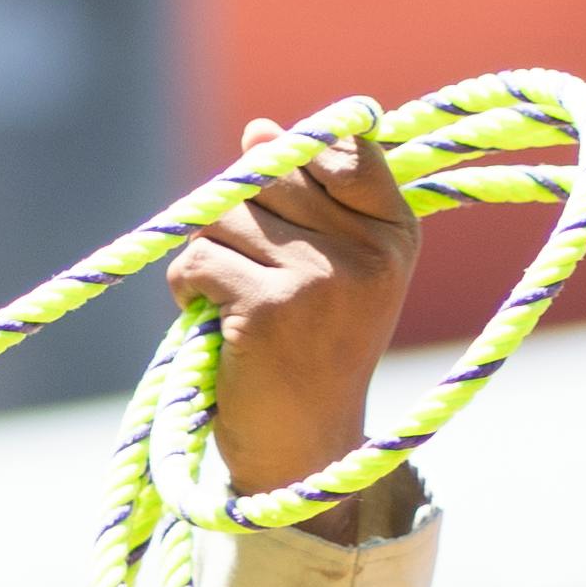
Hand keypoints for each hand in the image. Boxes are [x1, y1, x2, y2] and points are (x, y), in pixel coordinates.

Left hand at [169, 112, 421, 539]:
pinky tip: (214, 325)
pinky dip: (189, 290)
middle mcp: (369, 251)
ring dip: (210, 256)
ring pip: (224, 214)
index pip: (340, 146)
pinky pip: (198, 259)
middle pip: (267, 174)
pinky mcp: (269, 308)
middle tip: (256, 279)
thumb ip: (300, 195)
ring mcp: (321, 278)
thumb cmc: (310, 356)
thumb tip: (258, 128)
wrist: (306, 457)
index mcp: (396, 233)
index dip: (294, 167)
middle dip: (241, 219)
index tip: (291, 220)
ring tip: (236, 306)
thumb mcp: (330, 268)